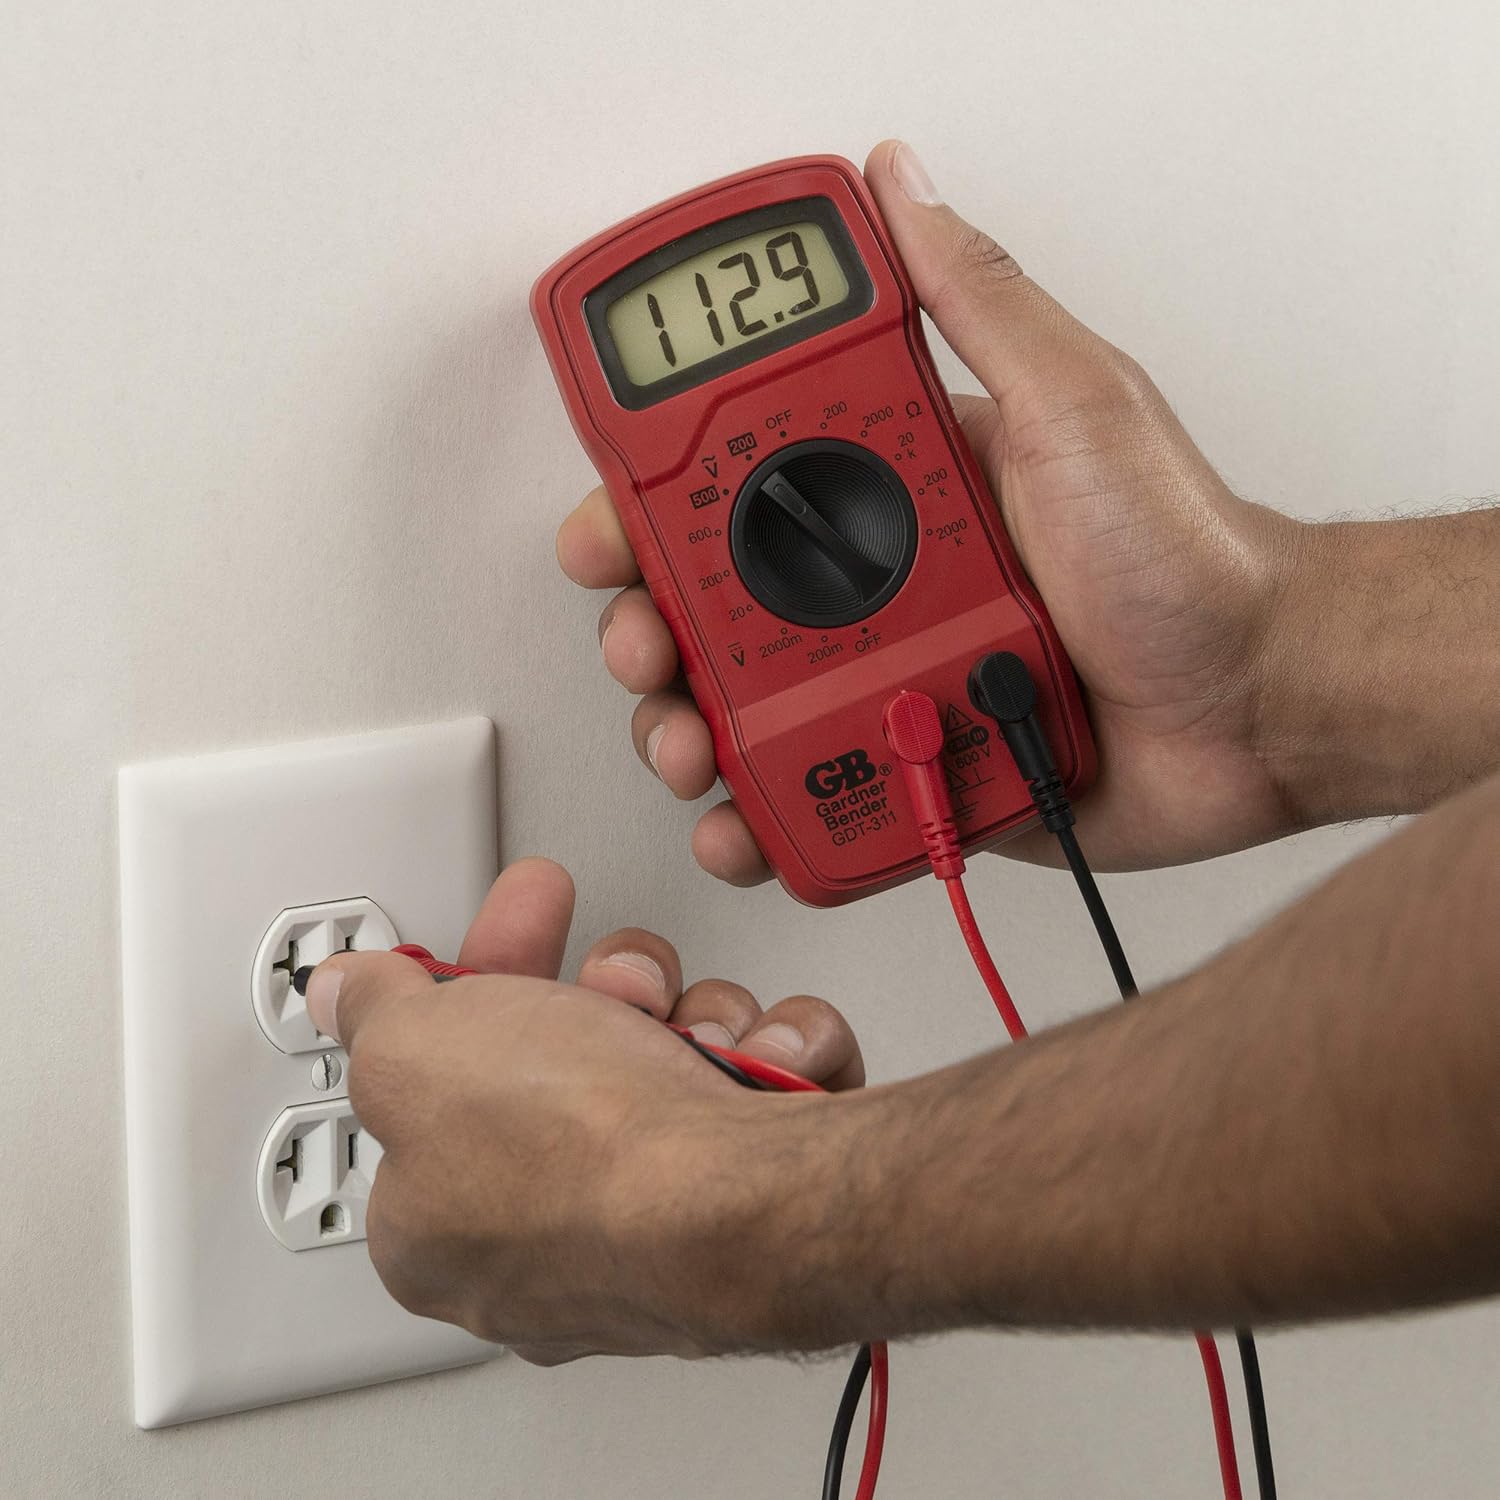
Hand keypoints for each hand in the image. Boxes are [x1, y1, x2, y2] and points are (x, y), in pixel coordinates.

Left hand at [303, 858, 862, 1363]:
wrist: (745, 1206)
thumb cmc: (581, 1151)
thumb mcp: (416, 1046)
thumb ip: (372, 1010)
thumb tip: (347, 994)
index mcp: (441, 1223)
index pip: (442, 1084)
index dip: (473, 990)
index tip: (504, 934)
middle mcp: (546, 1239)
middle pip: (569, 1060)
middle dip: (606, 992)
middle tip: (622, 978)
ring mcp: (653, 1225)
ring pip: (672, 1059)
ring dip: (697, 1015)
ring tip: (699, 1035)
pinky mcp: (746, 1202)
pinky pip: (759, 1086)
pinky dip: (771, 1053)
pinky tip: (760, 1059)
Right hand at [557, 139, 1307, 874]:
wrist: (1259, 706)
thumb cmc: (1186, 556)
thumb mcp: (1076, 402)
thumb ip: (980, 301)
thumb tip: (904, 186)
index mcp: (896, 490)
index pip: (742, 483)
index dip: (658, 503)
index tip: (616, 525)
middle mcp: (879, 587)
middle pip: (717, 605)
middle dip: (649, 628)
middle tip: (645, 645)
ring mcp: (890, 679)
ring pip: (746, 706)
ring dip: (686, 728)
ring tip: (690, 742)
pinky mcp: (912, 763)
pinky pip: (812, 791)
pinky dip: (763, 815)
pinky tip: (742, 816)